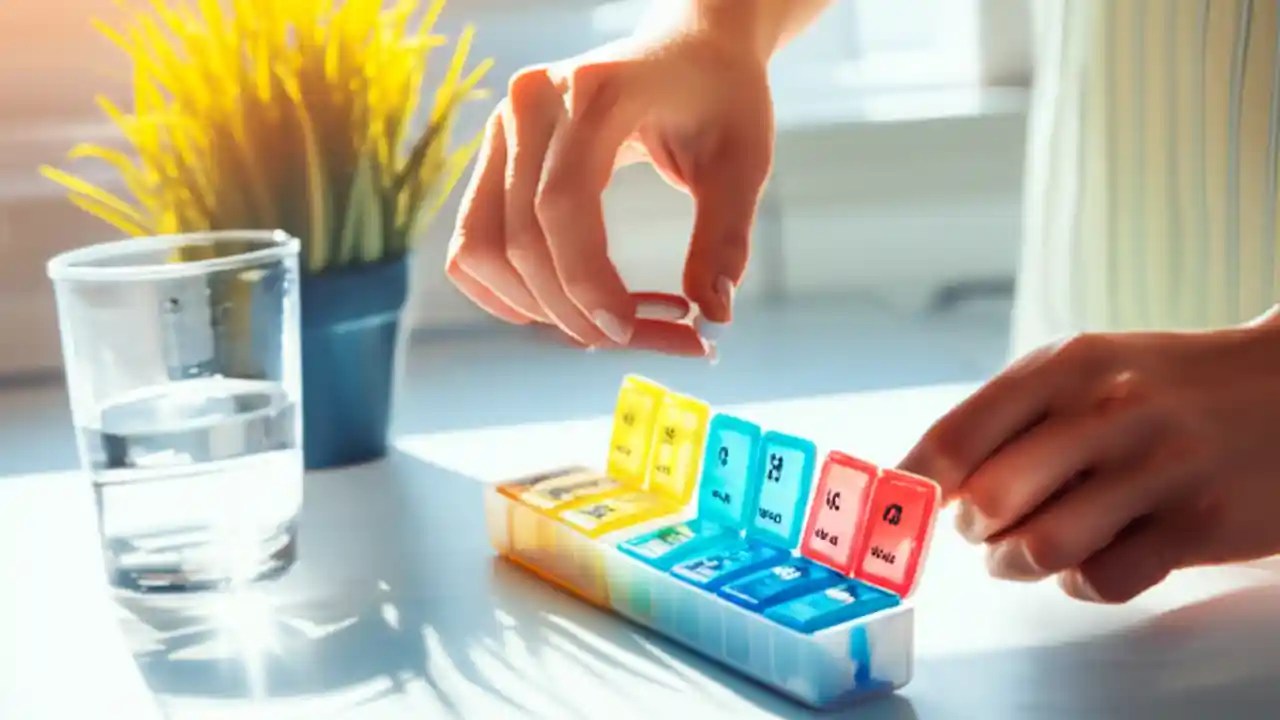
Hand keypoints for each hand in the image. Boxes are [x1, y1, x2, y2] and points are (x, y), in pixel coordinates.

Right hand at [445, 17, 774, 354]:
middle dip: (574, 311)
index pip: (561, 201)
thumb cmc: (721, 98)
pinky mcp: (493, 157)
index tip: (626, 330)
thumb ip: (726, 237)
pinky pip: (471, 246)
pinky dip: (508, 293)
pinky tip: (565, 308)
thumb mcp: (744, 163)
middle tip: (639, 339)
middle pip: (520, 238)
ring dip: (541, 310)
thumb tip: (715, 316)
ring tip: (613, 323)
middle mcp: (531, 102)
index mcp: (596, 91)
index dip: (585, 280)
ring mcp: (502, 128)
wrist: (691, 48)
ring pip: (482, 250)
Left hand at [899, 306, 1279, 602]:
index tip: (893, 514)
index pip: (954, 439)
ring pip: (1039, 550)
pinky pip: (1100, 582)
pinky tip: (1093, 554)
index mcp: (1063, 367)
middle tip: (983, 527)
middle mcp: (1107, 412)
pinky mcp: (1198, 526)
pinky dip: (1078, 583)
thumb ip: (1005, 416)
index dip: (911, 488)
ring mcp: (1157, 470)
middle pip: (989, 503)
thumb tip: (922, 482)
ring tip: (1027, 547)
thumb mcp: (1083, 369)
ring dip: (1015, 563)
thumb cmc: (1163, 383)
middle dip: (970, 530)